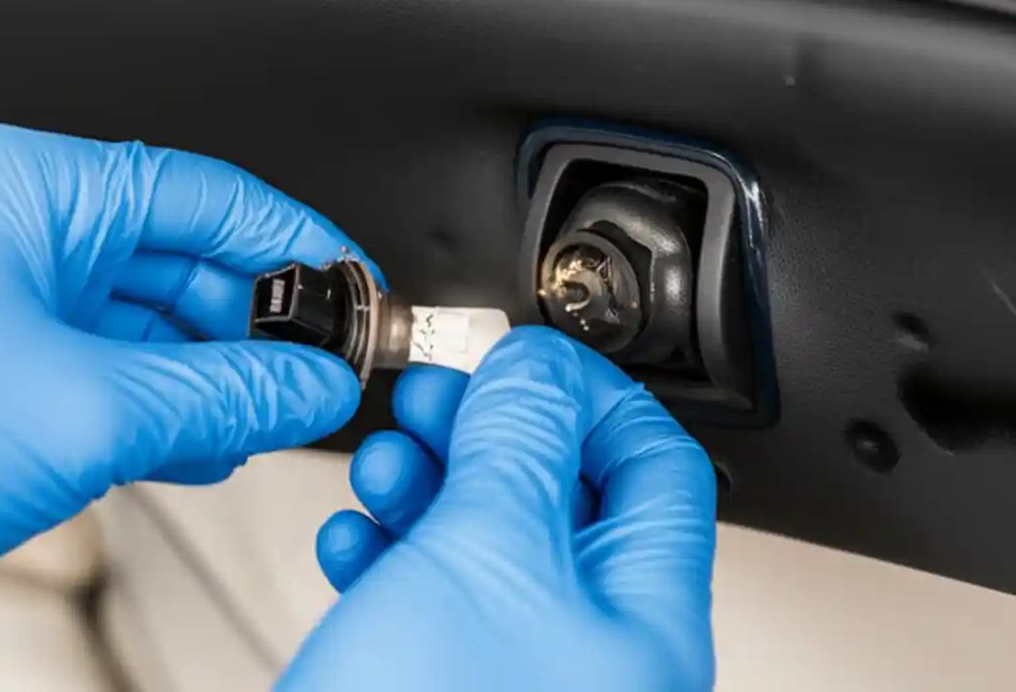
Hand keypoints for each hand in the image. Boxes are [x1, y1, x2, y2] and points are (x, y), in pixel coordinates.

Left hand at [0, 124, 371, 677]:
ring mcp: (2, 307)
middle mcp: (16, 235)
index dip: (295, 240)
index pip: (205, 194)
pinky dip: (166, 407)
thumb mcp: (86, 409)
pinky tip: (207, 444)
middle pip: (183, 258)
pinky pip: (110, 374)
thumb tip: (310, 384)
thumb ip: (224, 392)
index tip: (352, 283)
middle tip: (321, 368)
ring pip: (150, 323)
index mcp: (32, 192)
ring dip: (217, 373)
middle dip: (259, 320)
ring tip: (274, 414)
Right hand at [288, 327, 716, 690]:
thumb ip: (519, 441)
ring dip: (433, 483)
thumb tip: (537, 364)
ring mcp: (514, 672)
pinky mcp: (444, 686)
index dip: (589, 394)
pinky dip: (394, 550)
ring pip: (488, 541)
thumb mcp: (482, 555)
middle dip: (494, 431)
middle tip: (439, 396)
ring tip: (388, 462)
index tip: (521, 357)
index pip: (656, 466)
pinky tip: (359, 539)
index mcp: (642, 621)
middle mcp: (590, 652)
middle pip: (563, 496)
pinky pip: (433, 597)